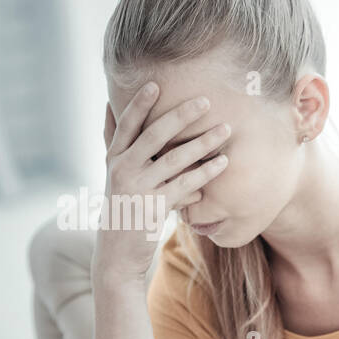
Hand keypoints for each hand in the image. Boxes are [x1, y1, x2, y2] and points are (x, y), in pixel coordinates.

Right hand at [92, 83, 230, 282]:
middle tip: (206, 100)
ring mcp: (137, 187)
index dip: (140, 103)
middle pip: (154, 134)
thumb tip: (113, 112)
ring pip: (174, 157)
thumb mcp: (116, 179)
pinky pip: (186, 184)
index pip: (126, 124)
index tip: (155, 83)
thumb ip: (120, 149)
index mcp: (113, 159)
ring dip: (203, 141)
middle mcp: (122, 169)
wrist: (116, 255)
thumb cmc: (122, 212)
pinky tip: (224, 163)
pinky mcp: (154, 206)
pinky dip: (206, 172)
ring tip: (225, 129)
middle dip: (181, 115)